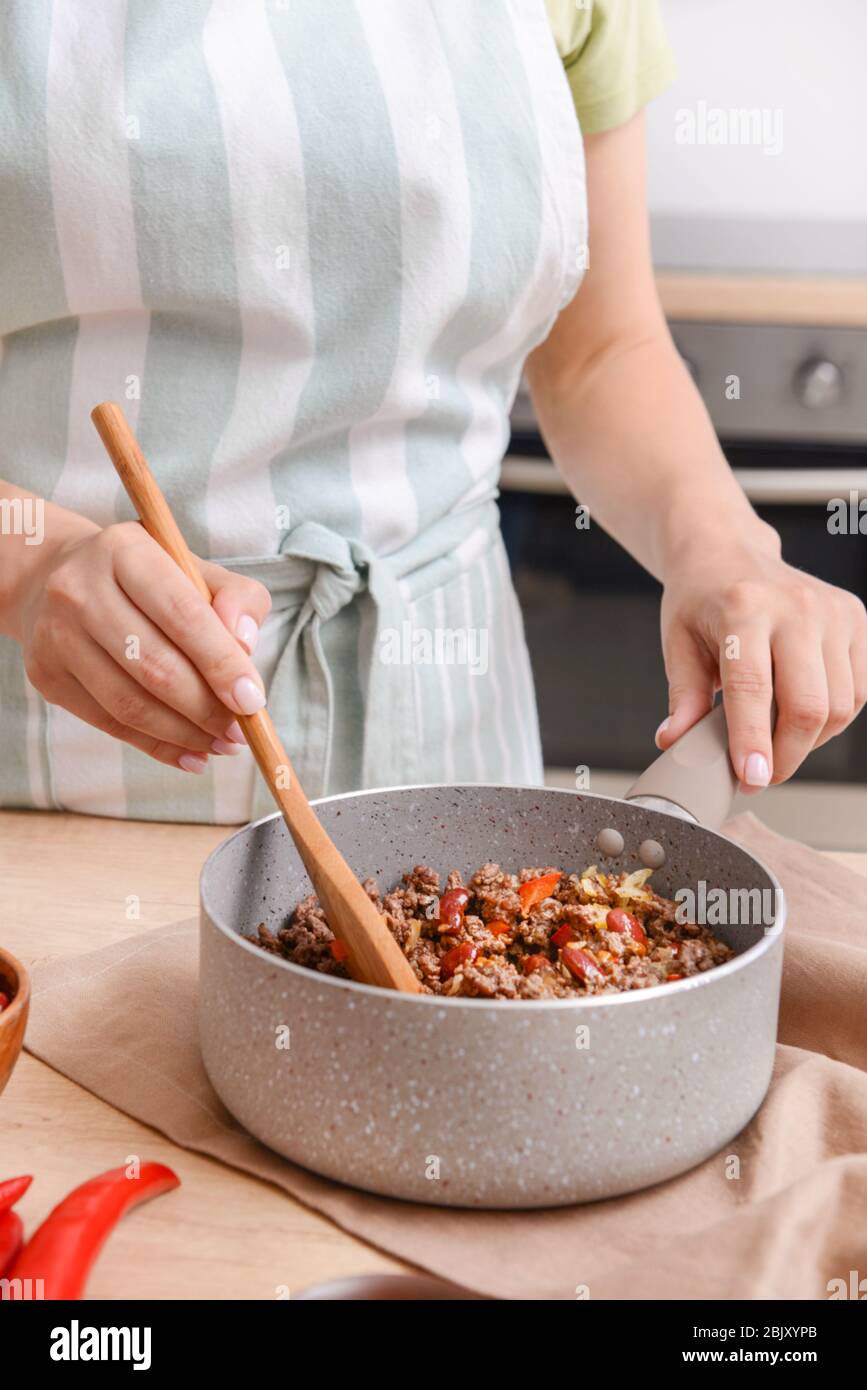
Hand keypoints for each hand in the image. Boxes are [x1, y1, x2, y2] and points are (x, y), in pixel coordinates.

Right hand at [18, 519, 271, 771]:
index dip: (221, 664)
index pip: (183, 615)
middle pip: (155, 667)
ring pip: (130, 704)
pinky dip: (156, 745)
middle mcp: (79, 590)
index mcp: (125, 552)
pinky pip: (109, 723)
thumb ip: (237, 598)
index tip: (253, 700)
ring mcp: (56, 635)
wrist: (53, 578)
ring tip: (221, 744)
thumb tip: (245, 645)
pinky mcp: (46, 675)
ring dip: (185, 734)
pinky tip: (191, 753)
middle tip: (241, 731)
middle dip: (207, 709)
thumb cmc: (145, 579)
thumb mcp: (195, 569)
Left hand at [657, 535, 866, 790]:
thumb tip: (676, 744)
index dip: (753, 740)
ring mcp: (833, 611)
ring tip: (776, 739)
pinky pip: (859, 690)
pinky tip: (801, 714)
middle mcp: (796, 606)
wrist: (728, 551)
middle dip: (786, 755)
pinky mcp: (856, 618)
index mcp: (743, 608)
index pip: (753, 688)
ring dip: (809, 740)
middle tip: (760, 774)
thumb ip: (683, 697)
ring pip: (839, 706)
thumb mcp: (678, 644)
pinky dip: (833, 717)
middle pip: (808, 705)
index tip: (752, 778)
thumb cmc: (701, 600)